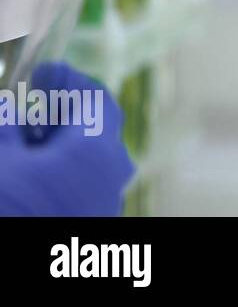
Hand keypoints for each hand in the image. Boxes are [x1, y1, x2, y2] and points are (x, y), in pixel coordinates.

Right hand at [0, 62, 134, 215]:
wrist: (23, 280)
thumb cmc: (10, 205)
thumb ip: (5, 127)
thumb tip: (5, 107)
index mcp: (96, 149)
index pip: (96, 99)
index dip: (69, 80)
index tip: (43, 71)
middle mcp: (113, 173)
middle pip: (96, 128)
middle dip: (62, 112)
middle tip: (30, 103)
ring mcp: (107, 202)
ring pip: (90, 159)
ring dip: (59, 143)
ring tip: (22, 140)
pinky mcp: (94, 223)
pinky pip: (84, 185)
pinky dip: (60, 171)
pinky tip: (29, 172)